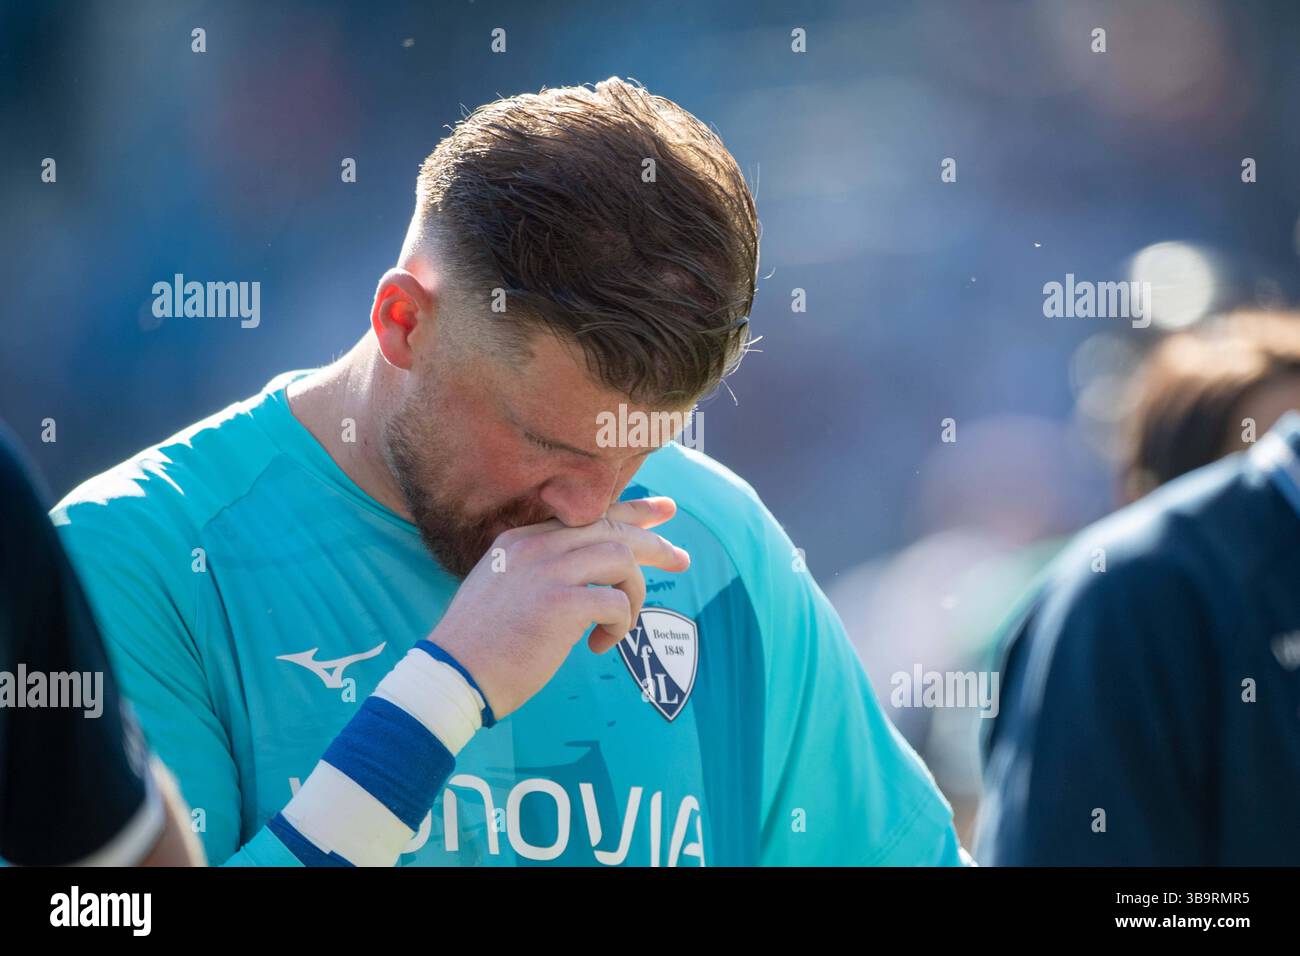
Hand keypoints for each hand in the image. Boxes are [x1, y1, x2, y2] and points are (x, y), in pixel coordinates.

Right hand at [428, 497, 688, 718]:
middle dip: (654, 543)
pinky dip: (619, 626)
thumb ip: (540, 571)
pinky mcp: (560, 604)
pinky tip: (599, 646)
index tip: (664, 510)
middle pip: (613, 528)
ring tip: (622, 624)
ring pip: (622, 559)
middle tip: (681, 560)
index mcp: (522, 539)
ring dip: (634, 594)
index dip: (633, 510)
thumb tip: (589, 576)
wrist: (453, 676)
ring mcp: (548, 572)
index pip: (589, 513)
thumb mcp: (504, 588)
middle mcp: (536, 546)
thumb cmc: (480, 645)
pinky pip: (617, 603)